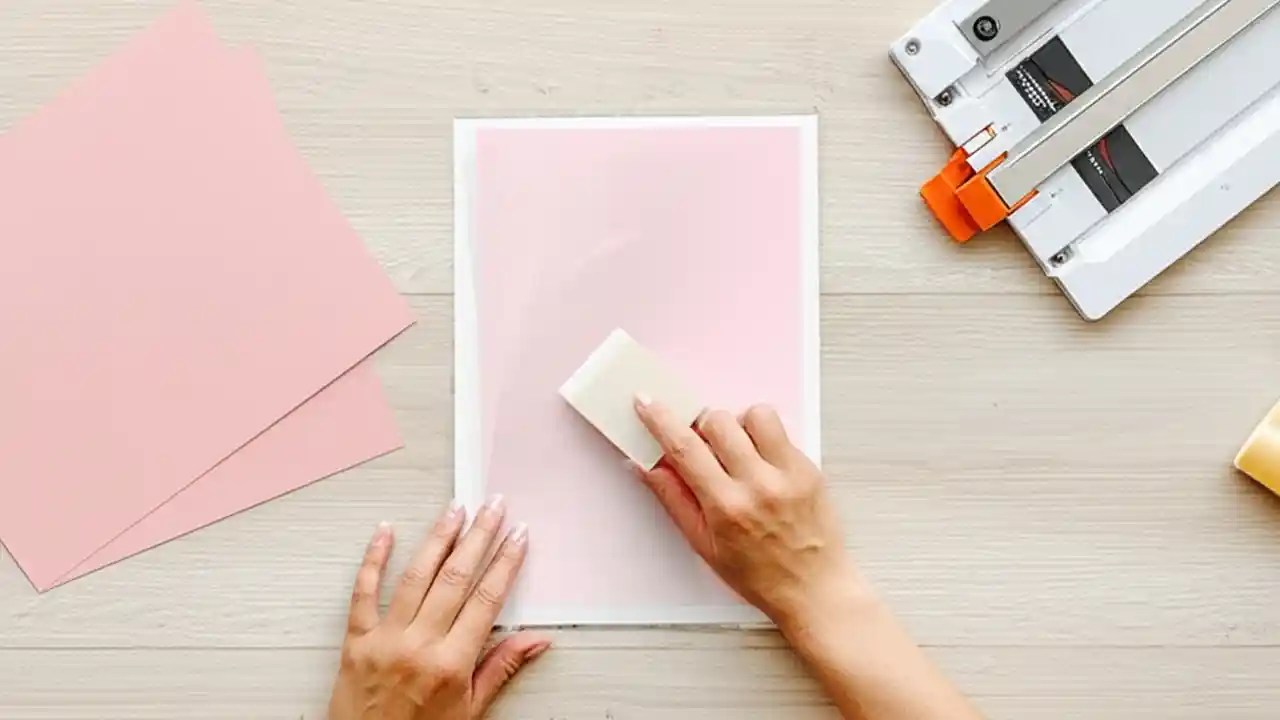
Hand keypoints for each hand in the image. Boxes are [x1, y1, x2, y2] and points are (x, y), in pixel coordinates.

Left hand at [327, 498, 549, 719]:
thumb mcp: (470, 711)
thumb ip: (501, 668)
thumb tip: (537, 640)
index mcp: (451, 664)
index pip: (487, 600)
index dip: (506, 563)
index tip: (518, 537)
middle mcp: (418, 645)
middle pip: (456, 578)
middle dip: (479, 537)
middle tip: (494, 507)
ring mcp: (384, 639)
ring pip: (416, 576)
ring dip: (439, 538)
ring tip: (456, 510)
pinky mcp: (355, 641)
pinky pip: (363, 592)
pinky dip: (374, 559)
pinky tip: (386, 533)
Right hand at [634, 399, 860, 629]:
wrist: (815, 590)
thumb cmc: (761, 577)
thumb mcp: (704, 546)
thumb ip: (674, 500)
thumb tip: (647, 468)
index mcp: (726, 508)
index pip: (684, 448)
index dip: (660, 420)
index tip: (648, 404)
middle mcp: (758, 486)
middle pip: (718, 421)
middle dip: (701, 425)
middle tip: (703, 445)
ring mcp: (788, 474)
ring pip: (754, 415)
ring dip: (738, 425)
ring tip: (738, 451)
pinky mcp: (809, 469)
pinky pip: (781, 430)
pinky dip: (764, 436)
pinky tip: (762, 461)